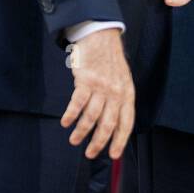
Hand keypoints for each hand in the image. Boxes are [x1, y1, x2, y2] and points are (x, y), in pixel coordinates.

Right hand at [61, 27, 134, 159]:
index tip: (113, 155)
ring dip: (81, 132)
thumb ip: (119, 101)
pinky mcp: (86, 80)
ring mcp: (101, 86)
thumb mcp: (123, 81)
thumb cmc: (110, 63)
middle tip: (90, 154)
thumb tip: (112, 127)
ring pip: (91, 117)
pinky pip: (77, 104)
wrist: (101, 37)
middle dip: (99, 143)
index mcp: (127, 94)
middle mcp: (116, 92)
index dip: (120, 141)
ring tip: (74, 140)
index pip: (126, 123)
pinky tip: (66, 123)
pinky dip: (71, 115)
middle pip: (108, 124)